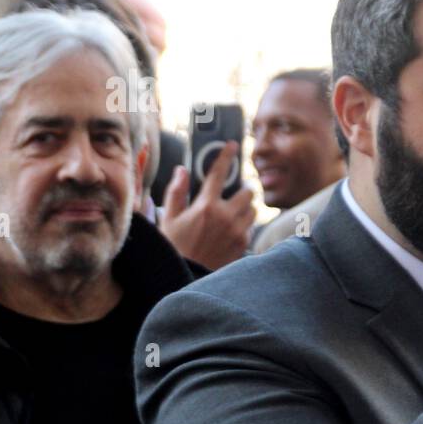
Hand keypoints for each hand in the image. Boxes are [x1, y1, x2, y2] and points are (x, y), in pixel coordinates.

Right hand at [159, 140, 256, 269]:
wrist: (183, 277)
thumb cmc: (174, 247)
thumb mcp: (168, 217)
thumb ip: (176, 191)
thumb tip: (180, 170)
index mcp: (205, 206)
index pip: (219, 173)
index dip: (226, 156)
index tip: (233, 145)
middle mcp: (225, 216)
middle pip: (248, 191)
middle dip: (241, 191)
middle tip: (231, 196)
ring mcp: (237, 231)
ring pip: (253, 209)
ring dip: (245, 208)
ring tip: (230, 214)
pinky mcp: (244, 244)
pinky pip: (251, 227)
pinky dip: (245, 225)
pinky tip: (230, 231)